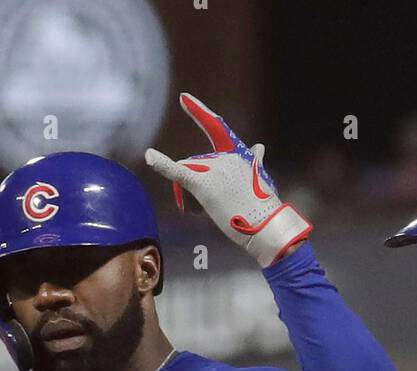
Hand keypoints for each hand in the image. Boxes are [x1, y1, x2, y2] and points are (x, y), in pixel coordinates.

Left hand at [145, 93, 312, 267]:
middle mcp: (224, 157)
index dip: (199, 112)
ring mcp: (214, 170)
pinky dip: (162, 164)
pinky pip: (178, 172)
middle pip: (196, 166)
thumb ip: (254, 161)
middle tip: (207, 210)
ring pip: (187, 175)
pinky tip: (149, 156)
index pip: (216, 128)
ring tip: (203, 213)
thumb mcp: (260, 178)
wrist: (267, 226)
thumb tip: (259, 147)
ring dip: (190, 197)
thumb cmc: (263, 208)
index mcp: (236, 155)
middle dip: (196, 188)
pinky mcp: (202, 185)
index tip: (184, 98)